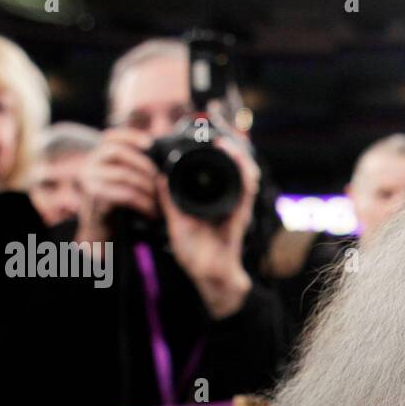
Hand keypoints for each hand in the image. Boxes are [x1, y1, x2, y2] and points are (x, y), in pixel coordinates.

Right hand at [75, 127, 158, 244]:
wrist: (101, 232)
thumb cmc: (117, 205)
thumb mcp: (123, 182)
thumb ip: (133, 167)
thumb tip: (160, 153)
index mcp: (98, 157)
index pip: (110, 137)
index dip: (130, 136)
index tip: (150, 143)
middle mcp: (89, 165)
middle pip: (116, 151)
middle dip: (142, 163)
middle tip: (158, 179)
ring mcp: (89, 181)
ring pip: (122, 174)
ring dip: (146, 187)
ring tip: (158, 200)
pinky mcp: (95, 199)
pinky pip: (124, 195)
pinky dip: (143, 203)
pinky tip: (151, 211)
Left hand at [158, 138, 258, 319]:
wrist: (208, 275)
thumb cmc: (195, 254)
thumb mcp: (175, 221)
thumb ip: (169, 200)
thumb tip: (158, 178)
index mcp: (211, 200)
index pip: (216, 170)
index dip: (213, 152)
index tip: (201, 136)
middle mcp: (227, 200)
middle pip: (235, 166)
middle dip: (230, 146)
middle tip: (216, 130)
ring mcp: (236, 205)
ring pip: (244, 172)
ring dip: (236, 153)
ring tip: (224, 140)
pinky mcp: (240, 212)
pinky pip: (246, 186)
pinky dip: (241, 169)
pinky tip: (231, 155)